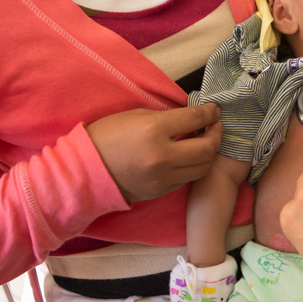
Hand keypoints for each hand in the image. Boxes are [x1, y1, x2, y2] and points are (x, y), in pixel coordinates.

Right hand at [87, 104, 221, 201]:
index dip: (210, 113)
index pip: (195, 119)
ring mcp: (162, 177)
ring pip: (202, 167)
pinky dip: (193, 166)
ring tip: (204, 142)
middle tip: (215, 126)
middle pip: (207, 147)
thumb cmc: (107, 135)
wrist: (85, 170)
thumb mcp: (135, 115)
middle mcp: (162, 156)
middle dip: (217, 134)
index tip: (215, 110)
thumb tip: (192, 117)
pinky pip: (187, 178)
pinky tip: (189, 157)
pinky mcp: (161, 191)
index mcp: (154, 130)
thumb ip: (166, 117)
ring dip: (209, 153)